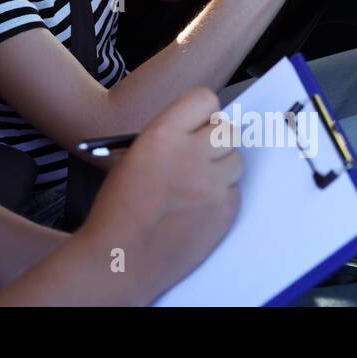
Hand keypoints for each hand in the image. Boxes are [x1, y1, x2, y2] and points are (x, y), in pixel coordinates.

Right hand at [78, 87, 241, 300]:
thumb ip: (169, 135)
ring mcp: (212, 186)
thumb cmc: (120, 208)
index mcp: (162, 135)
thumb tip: (200, 129)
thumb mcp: (134, 155)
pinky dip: (221, 196)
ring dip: (220, 168)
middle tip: (199, 154)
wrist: (120, 258)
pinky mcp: (225, 213)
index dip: (202, 112)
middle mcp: (191, 155)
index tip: (199, 122)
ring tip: (194, 185)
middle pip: (228, 129)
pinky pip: (235, 191)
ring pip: (236, 160)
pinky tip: (196, 208)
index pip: (205, 99)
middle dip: (214, 140)